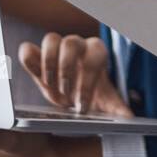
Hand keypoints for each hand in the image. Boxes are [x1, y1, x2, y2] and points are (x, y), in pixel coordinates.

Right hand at [18, 33, 132, 116]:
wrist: (72, 95)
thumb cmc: (91, 95)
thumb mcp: (104, 104)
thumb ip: (116, 109)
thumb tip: (129, 117)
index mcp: (96, 53)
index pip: (95, 56)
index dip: (88, 80)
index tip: (82, 106)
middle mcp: (77, 46)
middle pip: (71, 42)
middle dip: (67, 69)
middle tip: (66, 93)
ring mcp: (56, 49)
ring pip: (50, 39)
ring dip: (48, 64)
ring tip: (50, 86)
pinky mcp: (37, 57)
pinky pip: (28, 49)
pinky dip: (29, 62)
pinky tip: (36, 79)